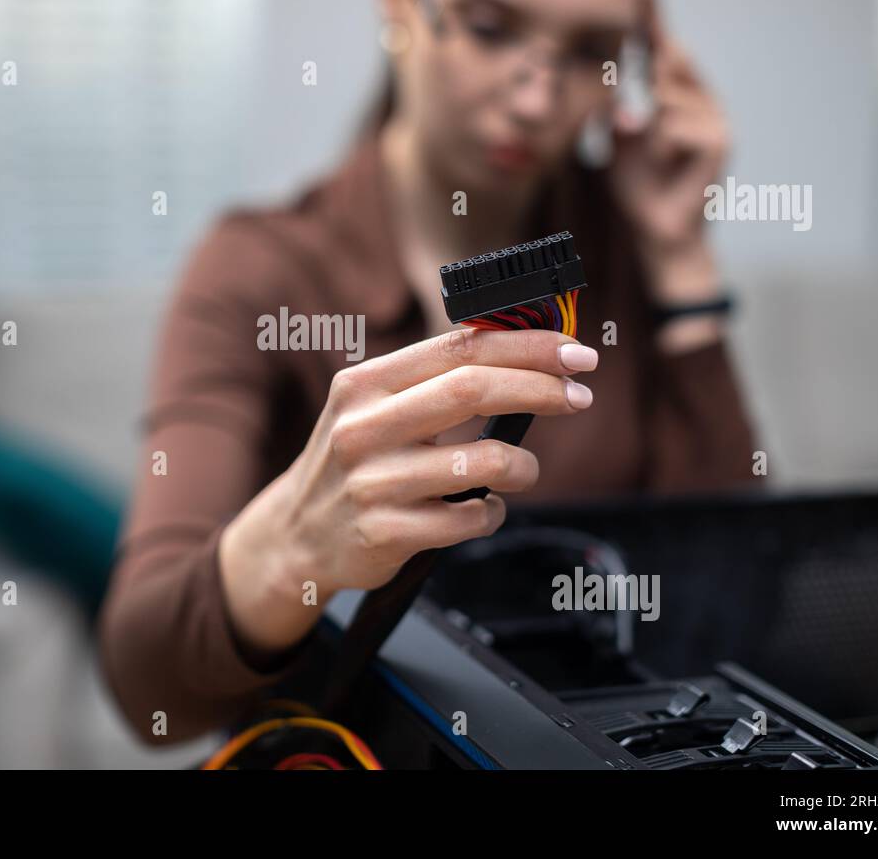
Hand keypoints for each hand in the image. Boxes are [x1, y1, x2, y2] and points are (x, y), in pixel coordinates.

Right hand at [218, 328, 597, 657]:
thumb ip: (435, 377)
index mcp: (365, 383)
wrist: (297, 534)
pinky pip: (467, 520)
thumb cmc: (358, 462)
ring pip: (481, 462)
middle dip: (540, 390)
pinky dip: (491, 513)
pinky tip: (481, 509)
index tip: (575, 352)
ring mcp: (371, 482)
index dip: (526, 346)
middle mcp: (362, 426)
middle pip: (471, 390)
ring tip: (522, 471)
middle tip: (580, 397)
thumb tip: (522, 343)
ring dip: (522, 466)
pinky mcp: (383, 533)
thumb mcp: (375, 407)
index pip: (459, 348)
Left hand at [608, 0, 730, 272]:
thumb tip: (606, 74)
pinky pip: (671, 127)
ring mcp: (716, 116)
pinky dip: (657, 148)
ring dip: (645, 133)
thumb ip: (616, 103)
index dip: (653, 11)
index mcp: (677, 94)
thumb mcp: (618, 138)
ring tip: (654, 160)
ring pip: (663, 99)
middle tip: (633, 125)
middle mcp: (702, 98)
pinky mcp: (721, 139)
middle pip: (666, 61)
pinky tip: (668, 168)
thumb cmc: (639, 185)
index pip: (663, 46)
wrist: (658, 230)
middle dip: (645, 83)